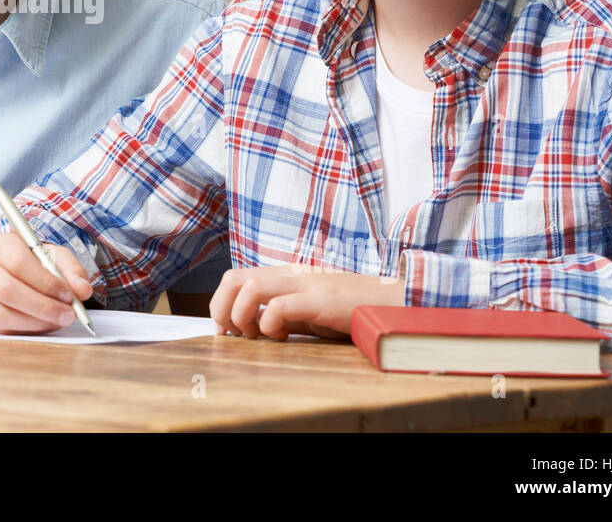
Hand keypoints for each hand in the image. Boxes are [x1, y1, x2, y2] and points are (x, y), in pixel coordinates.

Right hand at [0, 233, 93, 333]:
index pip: (18, 262)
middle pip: (8, 290)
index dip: (45, 281)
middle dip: (43, 307)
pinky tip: (38, 327)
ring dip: (34, 323)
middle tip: (68, 316)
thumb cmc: (26, 263)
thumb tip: (83, 290)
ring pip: (0, 314)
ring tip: (56, 322)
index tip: (68, 295)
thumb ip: (70, 270)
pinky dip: (20, 332)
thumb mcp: (50, 256)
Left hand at [209, 265, 405, 339]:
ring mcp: (305, 284)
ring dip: (243, 315)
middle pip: (234, 278)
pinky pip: (280, 306)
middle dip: (221, 308)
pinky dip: (270, 324)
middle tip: (235, 334)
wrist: (392, 302)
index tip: (225, 331)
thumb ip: (282, 314)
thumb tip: (252, 328)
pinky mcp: (320, 299)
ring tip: (258, 335)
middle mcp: (290, 274)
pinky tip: (283, 337)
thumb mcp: (308, 311)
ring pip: (250, 286)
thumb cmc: (350, 308)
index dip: (219, 303)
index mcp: (284, 275)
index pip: (235, 277)